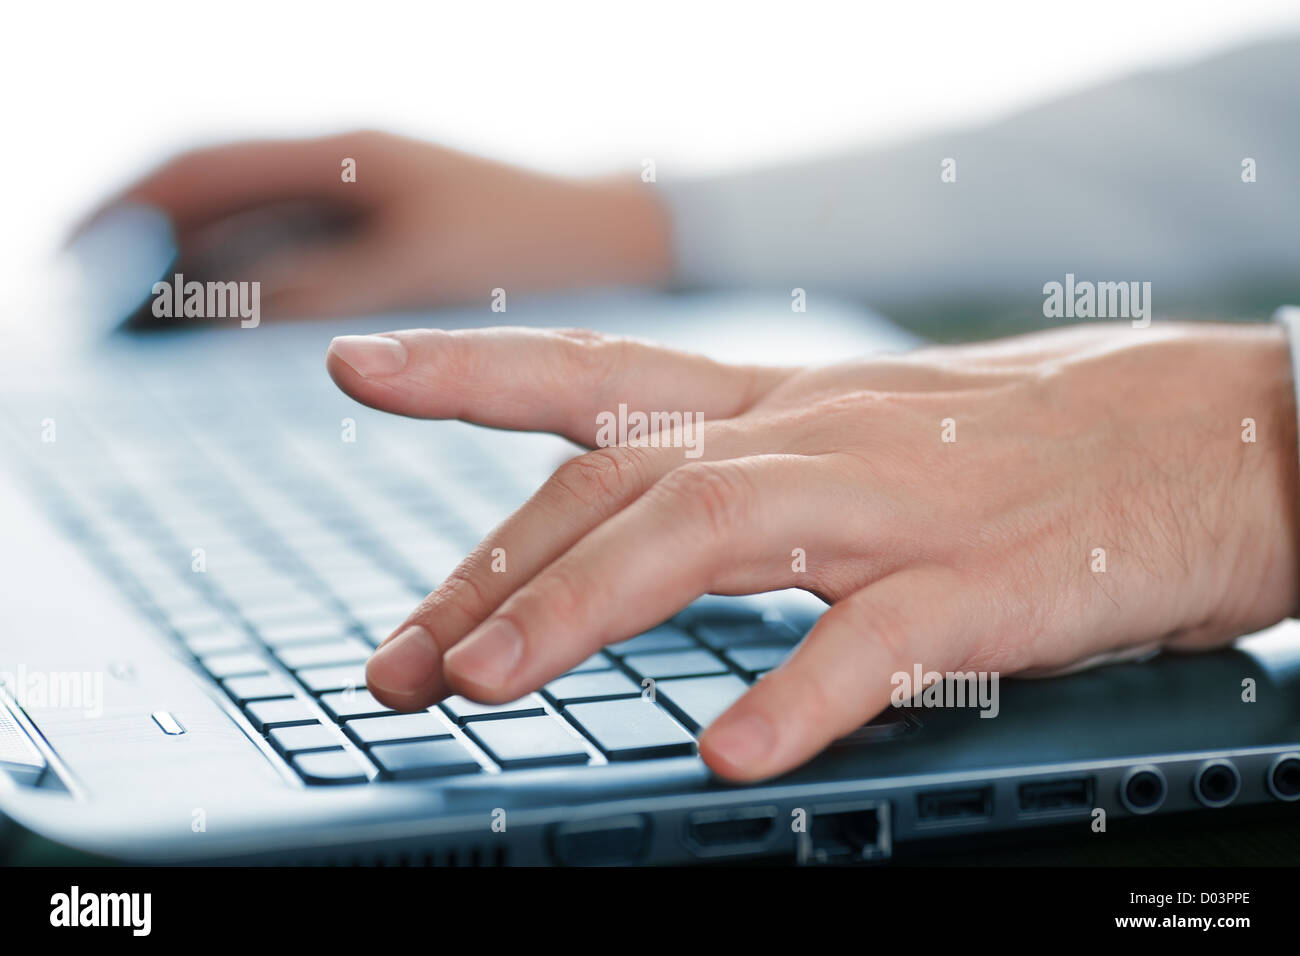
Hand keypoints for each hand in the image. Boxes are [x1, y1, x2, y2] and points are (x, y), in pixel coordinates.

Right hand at [81, 131, 671, 317]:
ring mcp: (366, 200)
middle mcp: (346, 168)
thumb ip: (314, 288)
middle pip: (216, 193)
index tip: (69, 255)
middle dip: (146, 240)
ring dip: (196, 266)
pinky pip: (298, 255)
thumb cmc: (530, 244)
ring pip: (255, 226)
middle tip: (88, 299)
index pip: (201, 168)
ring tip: (142, 327)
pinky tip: (235, 331)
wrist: (613, 235)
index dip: (125, 209)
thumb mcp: (413, 270)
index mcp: (342, 156)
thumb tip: (211, 313)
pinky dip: (252, 287)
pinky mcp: (391, 237)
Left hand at [326, 322, 1299, 780]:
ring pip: (712, 532)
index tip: (359, 368)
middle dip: (491, 570)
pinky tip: (726, 753)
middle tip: (397, 664)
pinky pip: (877, 640)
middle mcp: (819, 435)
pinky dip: (796, 695)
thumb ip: (756, 471)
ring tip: (488, 685)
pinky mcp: (989, 580)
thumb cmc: (1038, 443)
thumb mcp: (869, 435)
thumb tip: (642, 530)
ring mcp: (901, 501)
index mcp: (787, 403)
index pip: (599, 374)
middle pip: (618, 482)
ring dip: (587, 608)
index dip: (471, 368)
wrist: (1227, 430)